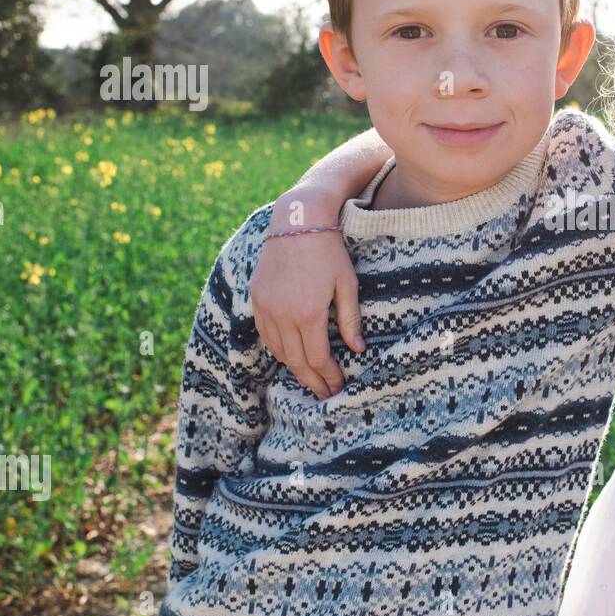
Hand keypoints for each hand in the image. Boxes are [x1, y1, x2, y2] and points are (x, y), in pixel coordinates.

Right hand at [250, 191, 364, 399]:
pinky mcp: (256, 297)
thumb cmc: (329, 251)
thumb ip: (350, 320)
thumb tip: (358, 350)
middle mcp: (283, 314)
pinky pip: (265, 334)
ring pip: (278, 350)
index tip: (338, 388)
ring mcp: (266, 306)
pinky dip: (277, 349)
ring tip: (310, 379)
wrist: (297, 221)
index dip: (329, 377)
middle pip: (296, 360)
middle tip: (324, 394)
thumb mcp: (347, 284)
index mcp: (308, 313)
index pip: (318, 358)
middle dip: (312, 380)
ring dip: (294, 368)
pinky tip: (290, 355)